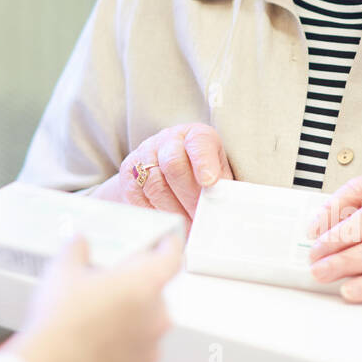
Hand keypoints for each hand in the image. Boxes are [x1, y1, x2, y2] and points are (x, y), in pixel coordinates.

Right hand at [4, 233, 183, 361]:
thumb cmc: (60, 323)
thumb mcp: (63, 270)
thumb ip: (76, 248)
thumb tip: (78, 242)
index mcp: (144, 285)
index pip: (172, 258)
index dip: (170, 247)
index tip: (168, 244)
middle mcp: (155, 318)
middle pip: (154, 295)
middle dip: (133, 290)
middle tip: (106, 290)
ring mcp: (149, 351)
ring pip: (146, 328)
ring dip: (129, 322)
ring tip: (95, 322)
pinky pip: (136, 357)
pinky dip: (122, 352)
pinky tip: (97, 347)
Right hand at [95, 123, 232, 221]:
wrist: (169, 171)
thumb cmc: (202, 176)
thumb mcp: (219, 174)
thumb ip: (225, 186)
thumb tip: (233, 208)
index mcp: (196, 135)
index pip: (199, 143)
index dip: (204, 162)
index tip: (210, 182)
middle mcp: (168, 140)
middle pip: (173, 164)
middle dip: (189, 196)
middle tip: (201, 219)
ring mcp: (145, 154)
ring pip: (154, 182)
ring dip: (172, 209)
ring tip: (187, 226)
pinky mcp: (129, 174)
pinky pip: (137, 195)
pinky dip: (154, 211)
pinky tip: (168, 222)